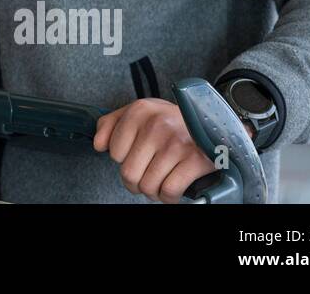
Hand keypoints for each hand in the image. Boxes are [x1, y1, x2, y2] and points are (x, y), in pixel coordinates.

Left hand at [92, 98, 214, 202]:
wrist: (211, 123)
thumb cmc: (170, 121)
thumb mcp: (138, 113)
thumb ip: (110, 125)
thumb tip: (98, 145)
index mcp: (140, 111)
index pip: (114, 152)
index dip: (124, 160)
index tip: (137, 158)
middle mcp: (157, 125)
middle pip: (129, 173)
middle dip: (137, 181)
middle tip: (147, 175)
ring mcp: (176, 143)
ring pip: (148, 186)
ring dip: (153, 190)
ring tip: (160, 180)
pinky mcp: (196, 160)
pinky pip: (170, 191)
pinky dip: (169, 197)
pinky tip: (172, 189)